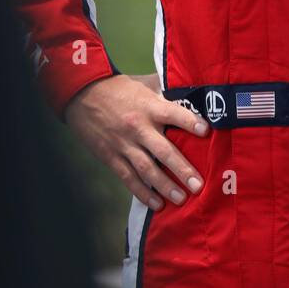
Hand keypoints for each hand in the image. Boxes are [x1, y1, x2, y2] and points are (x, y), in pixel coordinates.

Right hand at [64, 74, 208, 211]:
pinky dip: (142, 192)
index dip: (190, 122)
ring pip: (147, 169)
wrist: (82, 95)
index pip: (174, 114)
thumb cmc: (118, 89)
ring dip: (165, 185)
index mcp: (149, 106)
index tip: (206, 131)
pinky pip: (128, 177)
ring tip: (181, 199)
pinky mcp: (111, 156)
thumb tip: (190, 89)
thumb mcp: (143, 83)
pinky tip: (156, 204)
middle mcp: (138, 127)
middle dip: (182, 169)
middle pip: (163, 150)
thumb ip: (165, 89)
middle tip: (198, 185)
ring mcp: (124, 144)